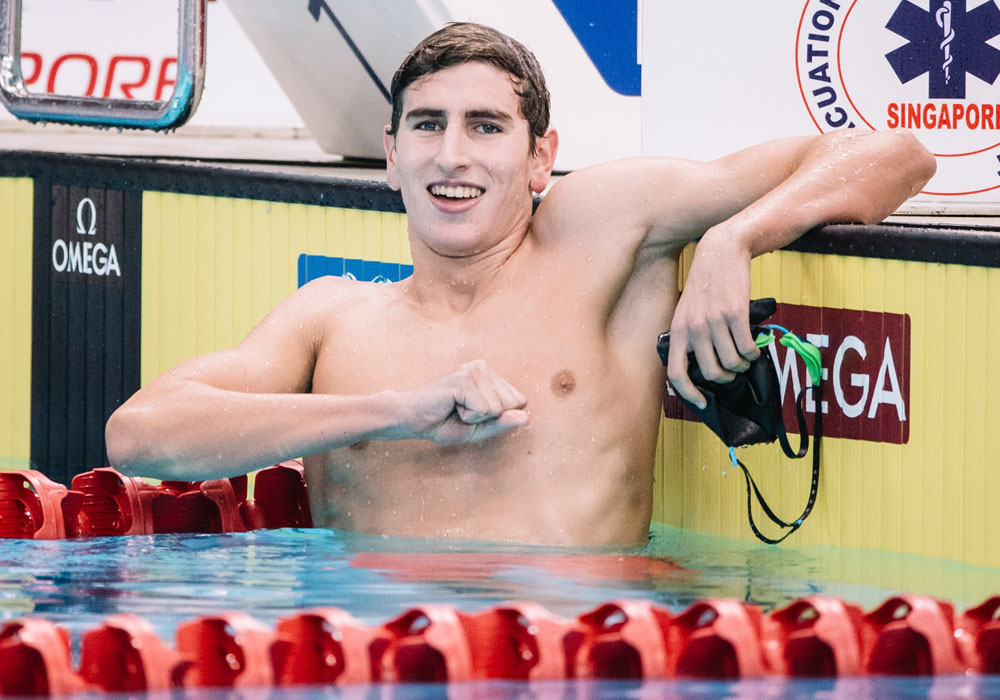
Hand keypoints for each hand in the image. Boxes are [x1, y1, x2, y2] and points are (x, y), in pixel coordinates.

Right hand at [401, 360, 527, 444]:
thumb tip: (527, 418)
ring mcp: (474, 370)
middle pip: (513, 404)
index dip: (498, 417)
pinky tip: (452, 405)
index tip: (473, 413)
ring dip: (476, 417)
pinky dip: (468, 416)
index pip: (520, 402)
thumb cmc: (443, 422)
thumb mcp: (479, 429)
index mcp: (491, 376)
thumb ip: (503, 423)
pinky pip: (484, 409)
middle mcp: (484, 368)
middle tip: (463, 411)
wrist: (412, 420)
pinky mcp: (464, 378)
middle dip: (489, 417)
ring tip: (456, 407)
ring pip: (498, 408)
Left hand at [666, 232, 759, 407]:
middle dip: (726, 377)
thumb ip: (690, 337)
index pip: (676, 373)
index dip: (689, 394)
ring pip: (732, 363)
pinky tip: (753, 346)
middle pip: (712, 373)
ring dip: (743, 364)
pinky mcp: (736, 314)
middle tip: (733, 369)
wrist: (721, 251)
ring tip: (745, 355)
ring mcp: (714, 321)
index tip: (703, 402)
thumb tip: (702, 369)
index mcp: (678, 330)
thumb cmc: (706, 285)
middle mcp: (693, 328)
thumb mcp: (687, 310)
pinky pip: (747, 348)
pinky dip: (753, 353)